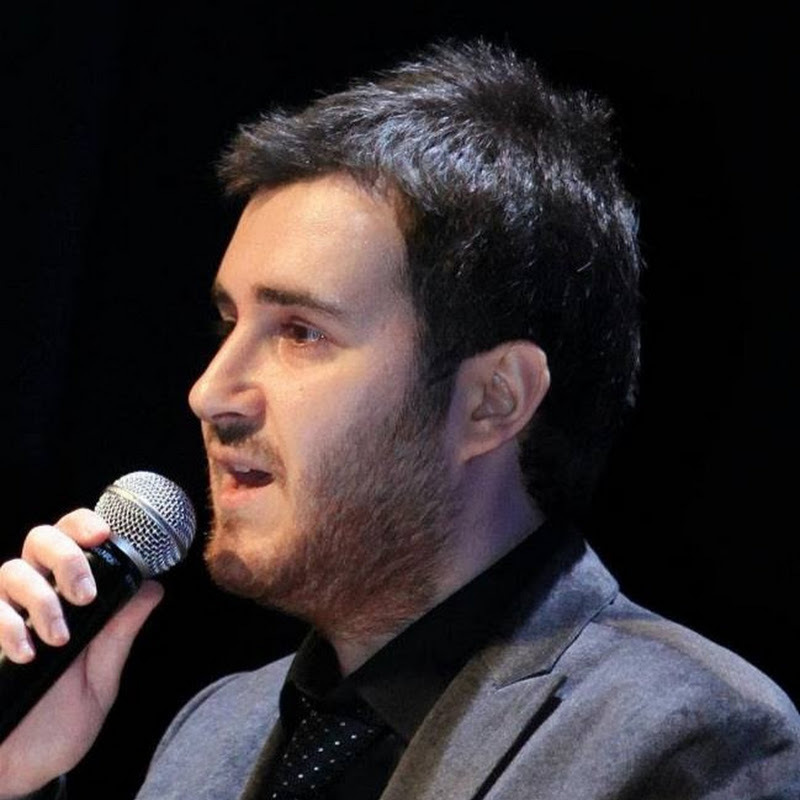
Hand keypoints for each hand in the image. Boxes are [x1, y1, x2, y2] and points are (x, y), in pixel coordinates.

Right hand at [0, 509, 162, 797]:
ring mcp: (3, 616)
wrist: (18, 772)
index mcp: (67, 597)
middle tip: (84, 595)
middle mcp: (32, 597)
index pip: (73, 540)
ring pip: (12, 570)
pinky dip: (7, 625)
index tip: (104, 536)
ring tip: (59, 637)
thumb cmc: (59, 723)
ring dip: (41, 598)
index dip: (85, 525)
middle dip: (66, 557)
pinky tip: (25, 652)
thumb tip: (154, 588)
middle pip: (40, 539)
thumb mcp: (100, 677)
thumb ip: (119, 633)